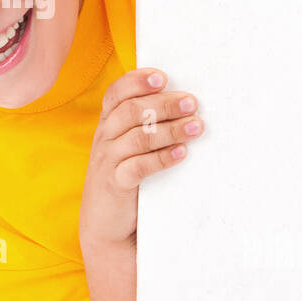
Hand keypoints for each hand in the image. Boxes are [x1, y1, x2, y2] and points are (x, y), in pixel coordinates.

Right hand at [79, 67, 202, 252]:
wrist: (105, 222)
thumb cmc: (124, 175)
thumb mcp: (127, 145)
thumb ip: (145, 123)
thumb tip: (186, 103)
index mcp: (108, 122)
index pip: (116, 92)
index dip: (137, 81)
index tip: (162, 77)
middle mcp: (105, 137)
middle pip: (131, 111)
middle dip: (164, 104)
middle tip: (192, 103)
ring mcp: (107, 161)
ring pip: (138, 137)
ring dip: (171, 130)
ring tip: (196, 127)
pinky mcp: (115, 184)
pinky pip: (139, 167)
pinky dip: (162, 158)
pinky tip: (182, 153)